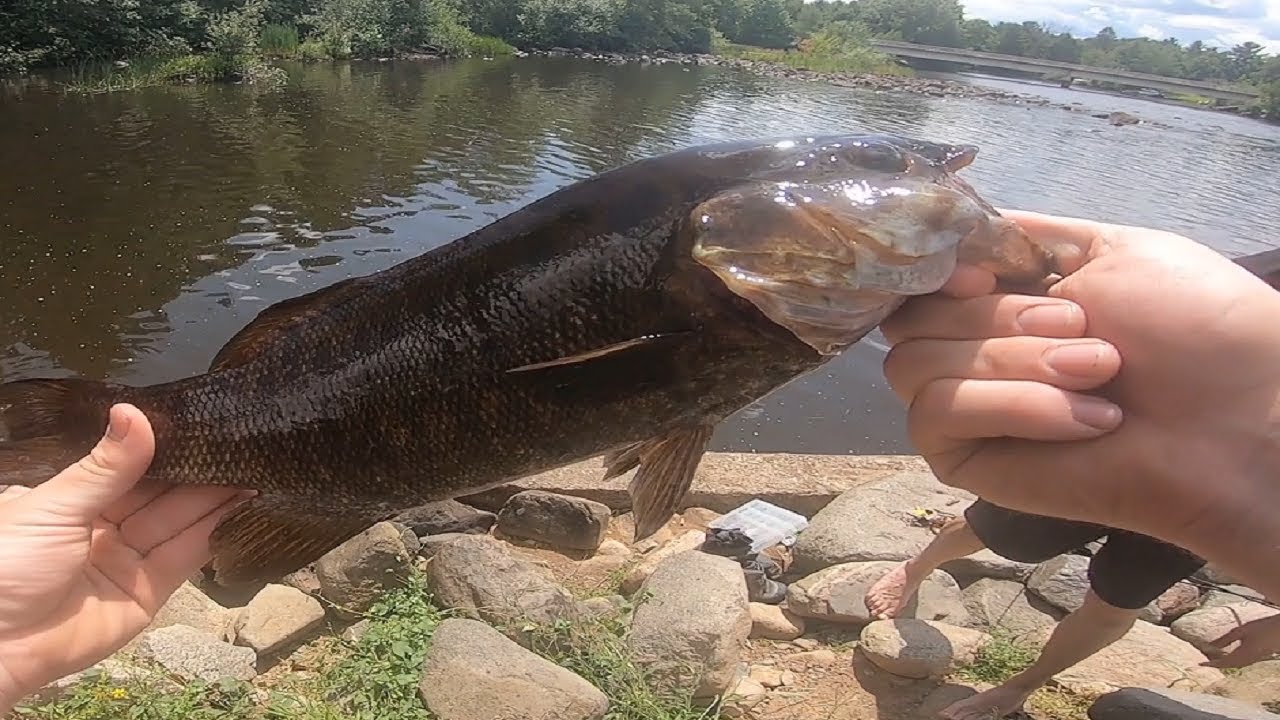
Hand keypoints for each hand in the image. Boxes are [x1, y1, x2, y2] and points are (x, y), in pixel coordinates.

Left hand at [0, 404, 248, 710]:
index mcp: (73, 501)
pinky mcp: (148, 594)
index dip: (164, 446)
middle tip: (242, 440)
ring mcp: (128, 561)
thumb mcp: (53, 506)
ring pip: (178, 522)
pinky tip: (243, 505)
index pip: (128, 467)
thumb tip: (134, 409)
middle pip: (160, 494)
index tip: (202, 419)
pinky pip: (184, 557)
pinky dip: (215, 533)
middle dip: (199, 469)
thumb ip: (105, 466)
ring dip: (216, 497)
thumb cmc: (7, 563)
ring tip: (256, 466)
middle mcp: (104, 527)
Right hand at [882, 210, 1279, 599]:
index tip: (983, 275)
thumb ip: (1023, 236)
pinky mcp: (964, 461)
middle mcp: (973, 350)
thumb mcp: (1112, 249)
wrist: (1244, 419)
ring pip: (914, 366)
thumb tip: (950, 237)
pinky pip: (939, 414)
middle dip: (998, 317)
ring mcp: (965, 410)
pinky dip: (1014, 407)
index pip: (919, 278)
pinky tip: (1089, 421)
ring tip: (1101, 375)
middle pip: (910, 319)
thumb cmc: (1197, 328)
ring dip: (1015, 361)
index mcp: (1005, 298)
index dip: (935, 271)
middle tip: (1086, 331)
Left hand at [1203, 613, 1279, 667]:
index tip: (1200, 664)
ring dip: (1224, 664)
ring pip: (1236, 665)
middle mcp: (1249, 660)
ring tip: (1212, 661)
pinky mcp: (1258, 656)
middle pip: (1230, 666)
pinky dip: (1232, 662)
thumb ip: (1226, 639)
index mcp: (1244, 655)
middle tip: (1204, 664)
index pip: (1224, 663)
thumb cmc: (1263, 628)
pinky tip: (1228, 657)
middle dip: (1217, 665)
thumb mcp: (1242, 631)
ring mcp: (1254, 659)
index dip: (1211, 664)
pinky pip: (1242, 663)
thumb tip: (1210, 646)